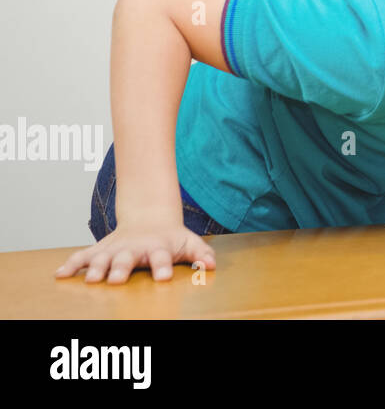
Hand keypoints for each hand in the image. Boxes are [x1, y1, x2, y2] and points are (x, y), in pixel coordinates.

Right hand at [54, 221, 216, 283]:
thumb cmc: (171, 237)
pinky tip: (59, 274)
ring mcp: (115, 249)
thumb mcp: (189, 242)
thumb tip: (213, 265)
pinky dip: (70, 264)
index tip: (163, 278)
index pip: (161, 258)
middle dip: (121, 269)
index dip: (162, 267)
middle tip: (116, 280)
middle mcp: (133, 248)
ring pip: (102, 258)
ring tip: (89, 280)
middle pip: (126, 259)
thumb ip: (202, 254)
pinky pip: (82, 257)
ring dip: (95, 268)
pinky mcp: (99, 250)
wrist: (150, 217)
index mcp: (157, 248)